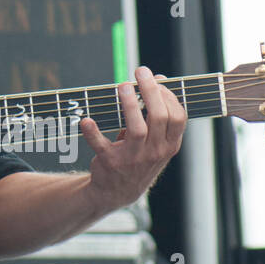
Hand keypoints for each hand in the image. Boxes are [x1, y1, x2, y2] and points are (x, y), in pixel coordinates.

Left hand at [82, 65, 186, 210]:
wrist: (117, 191)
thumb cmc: (138, 156)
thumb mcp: (154, 140)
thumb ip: (156, 112)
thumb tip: (159, 79)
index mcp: (169, 145)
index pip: (178, 117)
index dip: (169, 95)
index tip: (157, 79)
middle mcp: (155, 152)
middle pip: (159, 118)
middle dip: (150, 92)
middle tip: (140, 72)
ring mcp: (133, 158)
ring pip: (136, 129)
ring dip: (129, 105)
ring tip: (122, 86)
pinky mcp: (111, 163)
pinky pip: (101, 145)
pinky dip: (93, 133)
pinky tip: (87, 120)